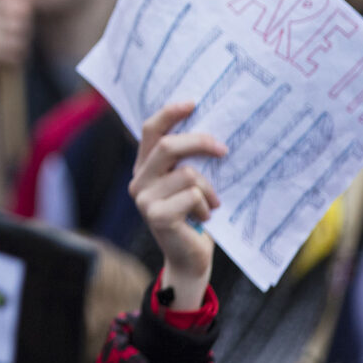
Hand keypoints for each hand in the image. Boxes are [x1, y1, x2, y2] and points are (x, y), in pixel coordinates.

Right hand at [131, 102, 224, 308]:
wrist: (190, 259)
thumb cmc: (194, 217)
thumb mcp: (188, 185)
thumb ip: (186, 162)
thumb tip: (213, 133)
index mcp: (144, 167)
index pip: (150, 130)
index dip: (170, 113)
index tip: (193, 103)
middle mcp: (138, 180)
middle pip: (168, 146)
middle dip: (200, 143)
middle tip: (224, 150)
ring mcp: (144, 199)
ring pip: (186, 173)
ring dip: (208, 189)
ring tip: (211, 204)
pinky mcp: (157, 215)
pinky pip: (192, 195)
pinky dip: (206, 206)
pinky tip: (204, 218)